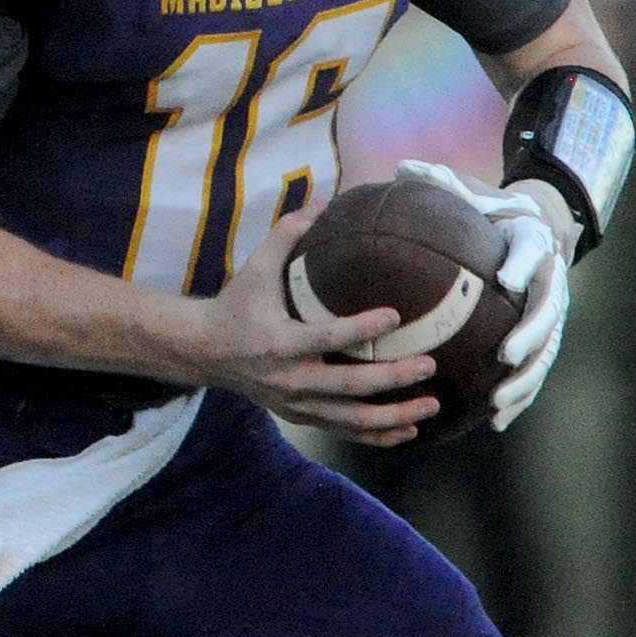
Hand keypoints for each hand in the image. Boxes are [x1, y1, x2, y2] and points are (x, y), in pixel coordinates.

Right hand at [175, 208, 441, 445]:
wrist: (206, 351)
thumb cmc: (236, 305)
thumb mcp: (255, 268)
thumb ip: (286, 235)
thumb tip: (323, 201)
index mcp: (278, 341)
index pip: (326, 338)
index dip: (361, 329)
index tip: (395, 315)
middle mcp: (289, 378)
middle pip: (349, 386)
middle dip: (392, 378)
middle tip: (429, 364)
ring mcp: (296, 403)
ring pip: (352, 418)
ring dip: (395, 416)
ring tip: (430, 403)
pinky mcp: (301, 416)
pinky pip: (345, 431)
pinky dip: (378, 435)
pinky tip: (408, 430)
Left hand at [388, 160, 569, 433]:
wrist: (536, 225)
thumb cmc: (492, 210)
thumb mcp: (471, 191)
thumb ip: (441, 182)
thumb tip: (402, 166)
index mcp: (532, 242)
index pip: (532, 252)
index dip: (522, 265)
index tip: (506, 279)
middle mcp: (549, 281)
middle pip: (548, 314)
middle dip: (530, 338)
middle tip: (505, 355)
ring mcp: (551, 314)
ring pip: (545, 352)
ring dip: (526, 379)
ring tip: (499, 402)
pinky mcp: (544, 338)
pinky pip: (534, 371)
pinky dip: (519, 396)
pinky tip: (495, 420)